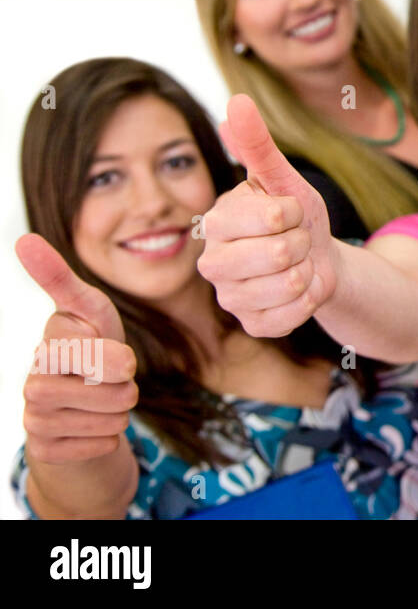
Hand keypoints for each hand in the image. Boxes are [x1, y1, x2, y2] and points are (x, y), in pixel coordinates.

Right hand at [18, 234, 136, 463]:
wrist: (82, 415)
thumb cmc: (94, 354)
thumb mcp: (93, 313)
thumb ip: (63, 279)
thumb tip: (22, 239)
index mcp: (52, 339)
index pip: (93, 343)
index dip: (115, 354)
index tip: (118, 358)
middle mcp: (34, 375)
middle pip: (114, 380)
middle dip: (127, 381)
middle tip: (114, 380)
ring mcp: (33, 413)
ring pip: (111, 413)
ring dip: (120, 410)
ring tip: (104, 402)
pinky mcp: (42, 447)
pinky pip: (102, 442)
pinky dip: (109, 437)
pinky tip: (92, 428)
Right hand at [196, 95, 336, 336]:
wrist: (319, 256)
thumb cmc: (297, 215)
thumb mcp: (284, 178)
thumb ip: (258, 145)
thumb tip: (236, 101)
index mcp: (216, 220)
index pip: (271, 216)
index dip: (293, 212)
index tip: (287, 211)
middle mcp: (211, 262)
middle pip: (279, 254)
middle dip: (302, 242)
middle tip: (294, 240)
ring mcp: (229, 297)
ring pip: (289, 284)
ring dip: (308, 270)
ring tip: (297, 263)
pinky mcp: (252, 324)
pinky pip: (293, 315)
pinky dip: (310, 299)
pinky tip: (300, 288)